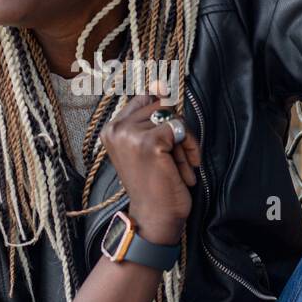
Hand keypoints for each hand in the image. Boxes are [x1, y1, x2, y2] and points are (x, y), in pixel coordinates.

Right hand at [99, 84, 200, 243]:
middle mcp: (116, 128)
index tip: (169, 135)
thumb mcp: (148, 147)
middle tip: (174, 160)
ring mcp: (131, 134)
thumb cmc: (154, 185)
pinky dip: (189, 147)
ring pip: (172, 115)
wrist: (154, 218)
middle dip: (175, 132)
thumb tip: (160, 84)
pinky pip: (181, 128)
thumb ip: (152, 117)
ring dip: (183, 143)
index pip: (145, 99)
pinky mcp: (149, 142)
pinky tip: (183, 169)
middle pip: (161, 105)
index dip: (163, 114)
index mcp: (111, 129)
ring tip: (176, 167)